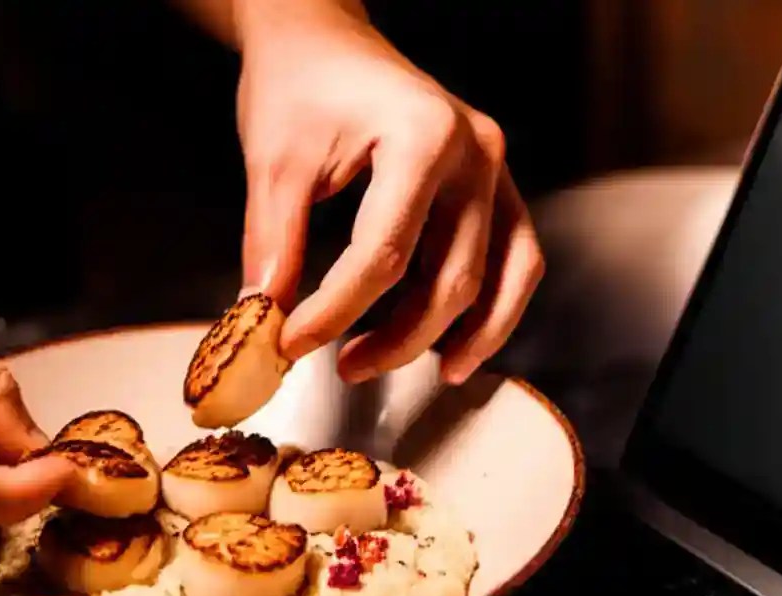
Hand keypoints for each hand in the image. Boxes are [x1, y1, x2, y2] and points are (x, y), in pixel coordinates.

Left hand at [234, 0, 543, 383]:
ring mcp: (498, 169)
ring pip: (502, 278)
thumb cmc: (299, 85)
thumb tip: (264, 322)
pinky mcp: (499, 185)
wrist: (325, 38)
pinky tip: (457, 347)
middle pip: (451, 277)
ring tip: (415, 372)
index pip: (384, 254)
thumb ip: (273, 243)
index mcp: (422, 137)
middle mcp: (476, 154)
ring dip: (460, 336)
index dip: (335, 311)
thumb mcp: (274, 161)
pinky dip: (494, 310)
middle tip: (345, 367)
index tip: (290, 344)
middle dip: (399, 338)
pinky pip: (516, 260)